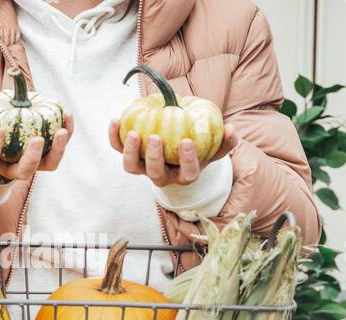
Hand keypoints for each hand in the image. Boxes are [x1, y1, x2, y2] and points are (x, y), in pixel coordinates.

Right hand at [0, 103, 72, 182]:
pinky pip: (58, 148)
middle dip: (32, 157)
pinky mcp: (45, 157)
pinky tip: (67, 114)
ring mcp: (31, 165)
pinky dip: (66, 134)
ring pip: (47, 165)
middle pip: (25, 171)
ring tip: (61, 130)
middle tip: (37, 139)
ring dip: (58, 150)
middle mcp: (12, 169)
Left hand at [110, 119, 235, 186]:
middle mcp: (162, 175)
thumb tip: (231, 128)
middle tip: (155, 137)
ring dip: (130, 152)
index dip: (187, 161)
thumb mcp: (215, 146)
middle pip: (156, 174)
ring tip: (132, 132)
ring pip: (133, 167)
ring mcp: (144, 168)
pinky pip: (118, 149)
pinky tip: (116, 119)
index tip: (187, 142)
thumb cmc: (201, 148)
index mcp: (184, 174)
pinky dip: (114, 137)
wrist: (179, 150)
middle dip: (154, 158)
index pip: (187, 174)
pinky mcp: (130, 157)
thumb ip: (225, 140)